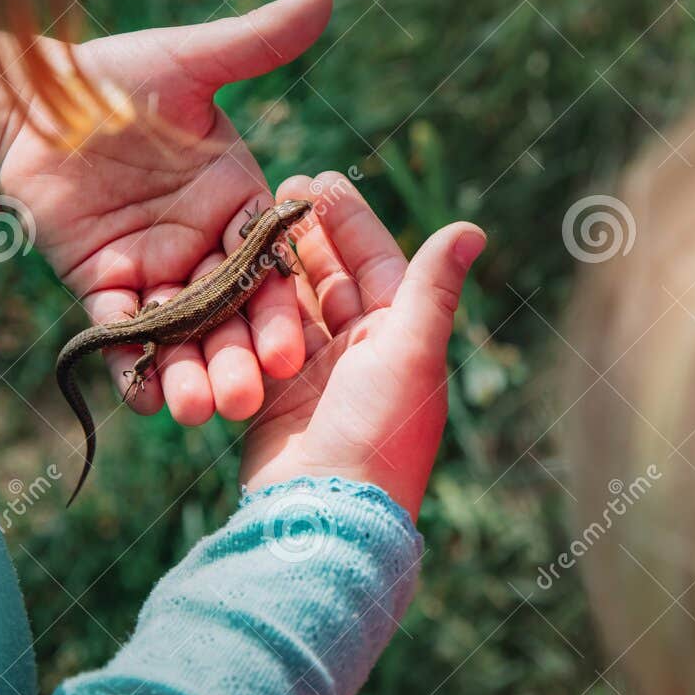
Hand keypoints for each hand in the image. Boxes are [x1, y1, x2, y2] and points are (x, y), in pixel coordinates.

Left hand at [0, 0, 332, 423]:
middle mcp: (205, 243)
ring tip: (200, 411)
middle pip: (231, 310)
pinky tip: (149, 401)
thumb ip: (255, 43)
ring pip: (184, 331)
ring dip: (194, 370)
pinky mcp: (104, 284)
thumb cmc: (111, 75)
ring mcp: (157, 268)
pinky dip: (136, 367)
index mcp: (238, 201)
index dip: (278, 307)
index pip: (269, 264)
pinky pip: (124, 334)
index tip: (290, 347)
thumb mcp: (188, 62)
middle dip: (240, 355)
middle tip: (248, 395)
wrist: (23, 100)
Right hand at [239, 173, 483, 519]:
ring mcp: (316, 376)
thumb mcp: (410, 353)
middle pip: (329, 279)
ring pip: (290, 306)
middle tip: (274, 191)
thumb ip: (432, 287)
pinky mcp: (274, 397)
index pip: (374, 263)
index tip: (318, 181)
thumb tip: (473, 227)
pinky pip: (255, 342)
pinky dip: (242, 312)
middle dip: (303, 236)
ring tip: (241, 227)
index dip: (348, 222)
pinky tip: (221, 276)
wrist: (325, 513)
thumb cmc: (379, 433)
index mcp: (401, 339)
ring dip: (269, 267)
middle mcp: (361, 354)